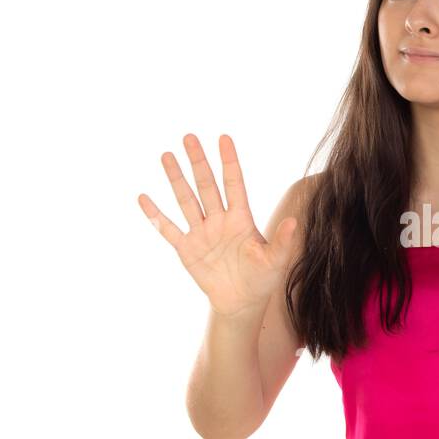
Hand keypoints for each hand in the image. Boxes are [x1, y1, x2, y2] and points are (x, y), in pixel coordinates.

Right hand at [137, 133, 297, 318]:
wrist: (241, 302)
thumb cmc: (262, 279)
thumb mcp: (276, 261)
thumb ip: (283, 242)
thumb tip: (294, 223)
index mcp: (241, 219)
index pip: (234, 183)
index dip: (229, 162)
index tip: (224, 138)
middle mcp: (219, 220)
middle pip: (206, 185)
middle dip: (198, 162)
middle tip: (189, 137)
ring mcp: (201, 233)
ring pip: (186, 200)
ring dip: (176, 179)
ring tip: (167, 156)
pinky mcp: (187, 248)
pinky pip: (167, 229)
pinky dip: (155, 215)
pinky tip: (143, 198)